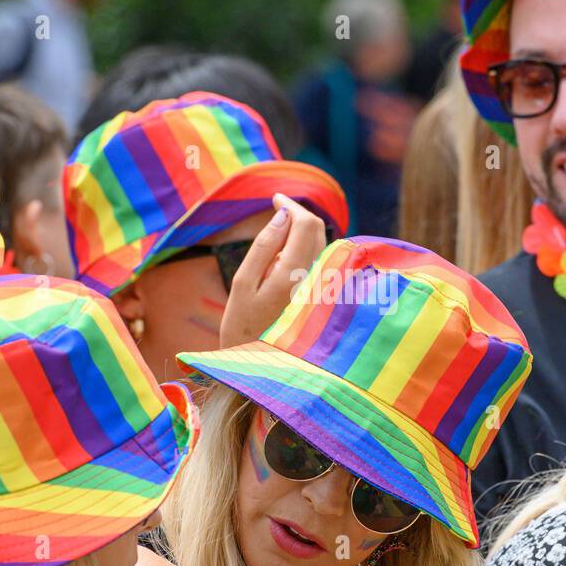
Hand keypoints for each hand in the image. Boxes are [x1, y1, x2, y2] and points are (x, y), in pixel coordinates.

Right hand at [219, 193, 326, 347]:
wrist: (260, 367)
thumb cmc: (243, 326)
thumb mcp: (243, 284)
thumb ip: (263, 246)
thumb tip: (282, 215)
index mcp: (294, 274)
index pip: (306, 224)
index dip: (292, 206)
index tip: (275, 198)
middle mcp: (315, 279)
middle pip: (317, 231)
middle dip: (299, 215)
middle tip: (276, 209)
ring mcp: (322, 289)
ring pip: (321, 245)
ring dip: (302, 233)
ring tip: (275, 240)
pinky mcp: (322, 297)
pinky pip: (319, 262)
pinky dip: (305, 250)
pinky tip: (284, 261)